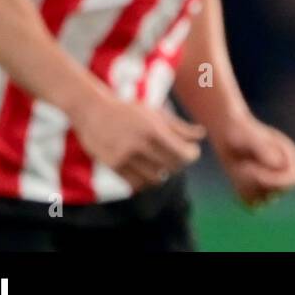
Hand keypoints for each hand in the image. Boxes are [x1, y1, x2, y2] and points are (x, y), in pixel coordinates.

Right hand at [70, 92, 204, 190]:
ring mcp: (125, 158)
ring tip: (163, 164)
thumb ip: (179, 127)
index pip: (183, 154)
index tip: (192, 152)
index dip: (192, 155)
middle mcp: (139, 145)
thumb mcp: (156, 113)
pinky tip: (149, 171)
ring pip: (156, 179)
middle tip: (179, 158)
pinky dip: (147, 181)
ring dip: (163, 174)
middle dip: (179, 164)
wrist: (93, 111)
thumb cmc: (129, 110)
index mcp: (153, 129)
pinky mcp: (113, 167)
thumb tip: (202, 135)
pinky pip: (137, 184)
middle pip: (172, 167)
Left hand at [211, 114, 294, 207]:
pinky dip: (242, 196)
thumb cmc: (239, 130)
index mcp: (288, 155)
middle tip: (242, 166)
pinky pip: (252, 204)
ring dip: (249, 189)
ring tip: (238, 169)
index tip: (254, 171)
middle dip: (259, 182)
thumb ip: (264, 149)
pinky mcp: (254, 188)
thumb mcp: (250, 137)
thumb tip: (276, 164)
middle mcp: (282, 169)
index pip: (293, 179)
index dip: (275, 181)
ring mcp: (269, 180)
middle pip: (279, 191)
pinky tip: (235, 178)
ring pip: (265, 200)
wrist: (226, 131)